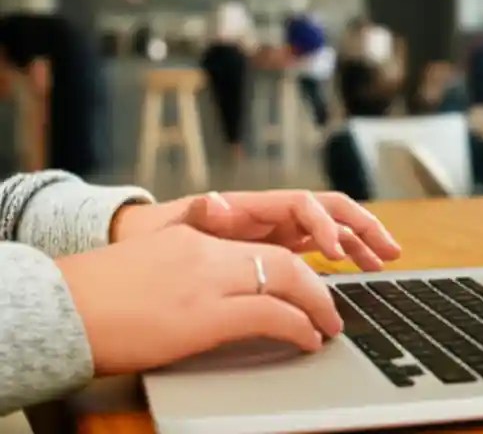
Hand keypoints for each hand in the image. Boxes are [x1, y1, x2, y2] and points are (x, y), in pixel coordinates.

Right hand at [57, 225, 341, 374]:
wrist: (57, 309)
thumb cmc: (96, 299)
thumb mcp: (152, 268)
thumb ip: (192, 271)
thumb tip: (220, 294)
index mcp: (194, 237)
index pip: (261, 242)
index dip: (296, 263)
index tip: (312, 280)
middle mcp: (206, 251)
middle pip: (283, 257)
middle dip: (316, 283)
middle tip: (331, 307)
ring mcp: (207, 280)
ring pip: (287, 278)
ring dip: (317, 304)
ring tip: (328, 325)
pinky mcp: (204, 314)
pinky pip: (271, 314)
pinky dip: (299, 326)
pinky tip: (308, 339)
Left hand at [112, 190, 400, 270]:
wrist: (141, 243)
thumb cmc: (157, 235)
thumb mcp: (173, 226)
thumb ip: (199, 215)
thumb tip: (216, 202)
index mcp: (255, 206)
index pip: (306, 206)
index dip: (326, 225)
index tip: (335, 251)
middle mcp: (273, 215)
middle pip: (332, 211)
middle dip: (364, 226)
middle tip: (388, 250)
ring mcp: (279, 232)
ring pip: (333, 229)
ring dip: (363, 241)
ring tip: (387, 261)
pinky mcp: (279, 250)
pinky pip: (321, 250)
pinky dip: (345, 257)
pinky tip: (361, 271)